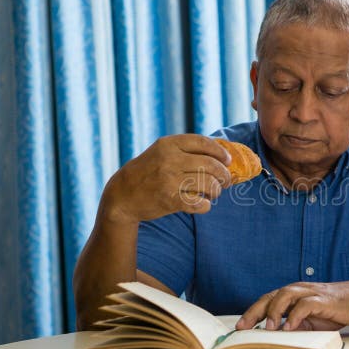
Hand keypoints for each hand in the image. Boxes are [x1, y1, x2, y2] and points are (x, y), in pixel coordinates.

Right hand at [101, 134, 232, 223]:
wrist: (122, 195)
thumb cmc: (147, 172)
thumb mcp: (161, 152)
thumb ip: (185, 150)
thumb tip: (222, 154)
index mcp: (168, 144)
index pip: (203, 143)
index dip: (220, 152)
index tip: (227, 160)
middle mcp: (169, 159)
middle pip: (210, 165)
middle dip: (224, 174)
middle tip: (226, 181)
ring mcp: (169, 180)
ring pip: (209, 184)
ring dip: (216, 190)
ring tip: (214, 192)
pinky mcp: (170, 200)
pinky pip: (199, 203)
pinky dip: (206, 205)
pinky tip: (203, 204)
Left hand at [235, 280, 348, 331]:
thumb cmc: (333, 309)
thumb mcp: (310, 320)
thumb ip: (294, 325)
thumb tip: (276, 339)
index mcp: (292, 295)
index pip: (267, 301)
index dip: (252, 313)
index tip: (239, 328)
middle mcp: (298, 290)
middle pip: (271, 297)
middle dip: (255, 312)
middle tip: (243, 328)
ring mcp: (310, 293)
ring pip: (285, 295)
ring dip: (274, 311)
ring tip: (268, 328)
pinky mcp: (323, 299)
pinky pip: (306, 304)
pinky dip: (296, 315)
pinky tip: (290, 327)